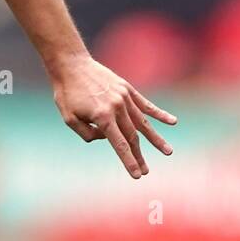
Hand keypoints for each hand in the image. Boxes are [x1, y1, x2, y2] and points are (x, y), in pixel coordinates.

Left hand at [51, 55, 176, 177]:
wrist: (71, 65)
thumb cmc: (66, 94)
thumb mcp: (69, 119)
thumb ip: (89, 134)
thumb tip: (107, 138)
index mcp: (102, 117)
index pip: (119, 144)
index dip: (129, 161)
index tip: (137, 175)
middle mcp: (117, 107)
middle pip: (133, 137)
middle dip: (139, 156)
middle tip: (146, 171)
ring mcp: (124, 97)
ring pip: (143, 123)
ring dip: (155, 139)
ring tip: (168, 152)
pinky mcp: (127, 89)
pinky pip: (145, 104)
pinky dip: (159, 114)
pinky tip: (172, 122)